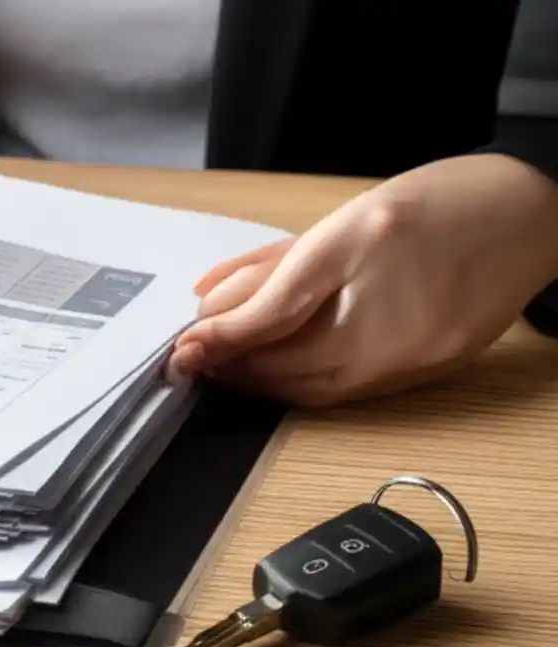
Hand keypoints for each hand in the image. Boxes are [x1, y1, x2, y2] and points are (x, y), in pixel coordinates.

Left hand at [168, 153, 557, 405]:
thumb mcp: (343, 223)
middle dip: (236, 368)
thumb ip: (273, 266)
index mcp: (365, 284)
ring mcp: (414, 364)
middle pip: (290, 372)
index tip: (179, 350)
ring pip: (317, 389)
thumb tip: (209, 303)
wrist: (533, 210)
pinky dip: (308, 382)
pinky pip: (351, 390)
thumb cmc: (439, 201)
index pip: (271, 329)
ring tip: (230, 364)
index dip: (218, 341)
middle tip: (196, 359)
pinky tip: (284, 365)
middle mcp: (392, 340)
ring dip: (266, 382)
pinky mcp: (428, 373)